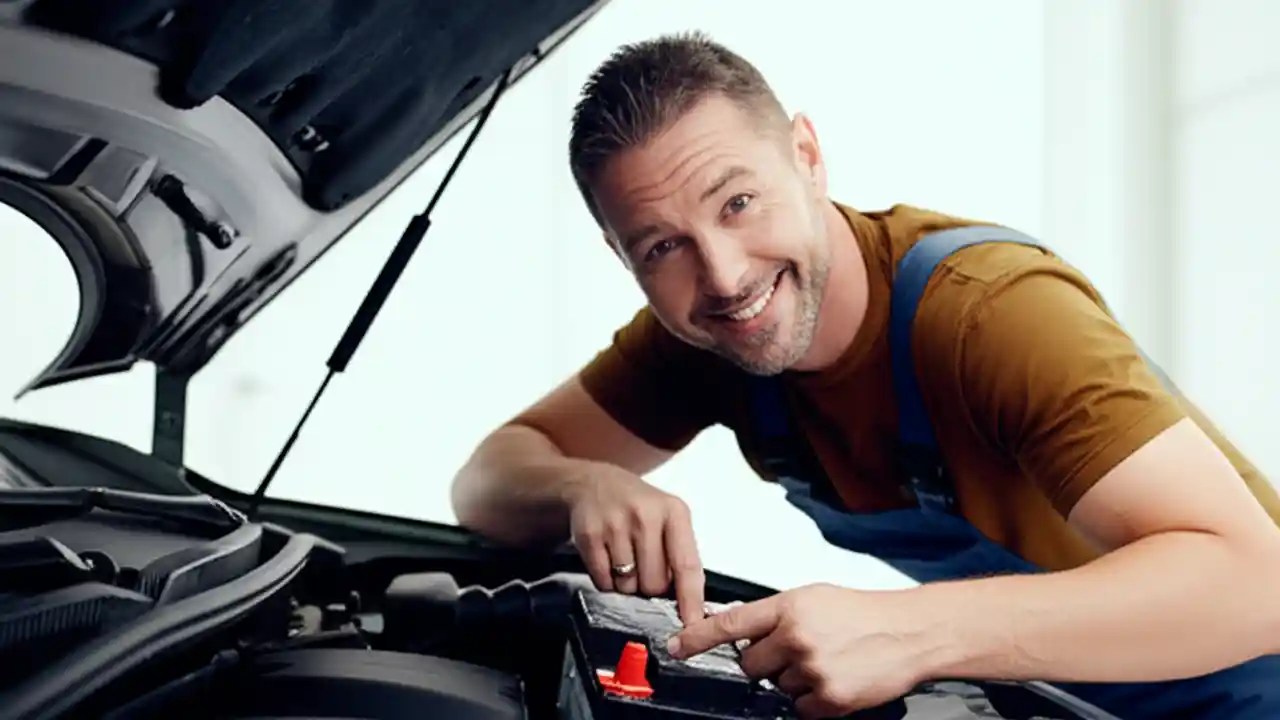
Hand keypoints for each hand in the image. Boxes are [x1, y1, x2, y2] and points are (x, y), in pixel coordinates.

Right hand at [564, 465, 704, 624]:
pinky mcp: (589, 535)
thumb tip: (691, 604)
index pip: (687, 565)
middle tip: (643, 566)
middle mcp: (646, 515)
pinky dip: (606, 580)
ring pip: (627, 586)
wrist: (594, 484)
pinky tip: (607, 558)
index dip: (690, 600)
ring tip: (624, 558)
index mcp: (674, 512)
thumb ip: (681, 555)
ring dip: (626, 583)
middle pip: (654, 584)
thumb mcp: (668, 518)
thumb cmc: (637, 507)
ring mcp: (615, 524)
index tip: (693, 624)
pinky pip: (602, 581)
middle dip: (649, 586)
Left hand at [668, 583, 926, 717]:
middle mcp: (796, 636)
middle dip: (763, 662)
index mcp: (789, 606)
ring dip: (792, 679)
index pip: (730, 622)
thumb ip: (775, 613)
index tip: (677, 646)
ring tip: (823, 660)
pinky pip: (798, 707)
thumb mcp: (813, 598)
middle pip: (749, 663)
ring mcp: (812, 669)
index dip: (697, 637)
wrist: (909, 632)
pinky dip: (811, 699)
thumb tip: (741, 631)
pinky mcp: (828, 698)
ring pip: (775, 686)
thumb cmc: (864, 612)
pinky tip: (831, 679)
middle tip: (793, 651)